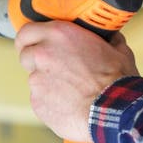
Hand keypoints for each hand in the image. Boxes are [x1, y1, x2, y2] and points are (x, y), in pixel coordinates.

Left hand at [15, 21, 138, 140]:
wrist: (114, 112)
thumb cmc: (117, 81)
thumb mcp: (118, 50)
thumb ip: (107, 39)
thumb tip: (110, 36)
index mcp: (60, 35)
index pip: (27, 30)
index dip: (31, 37)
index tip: (35, 41)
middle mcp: (43, 54)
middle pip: (25, 53)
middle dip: (36, 58)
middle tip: (53, 64)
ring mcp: (37, 81)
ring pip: (34, 78)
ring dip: (46, 81)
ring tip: (70, 88)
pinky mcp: (37, 103)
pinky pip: (40, 98)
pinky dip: (51, 100)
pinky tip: (70, 102)